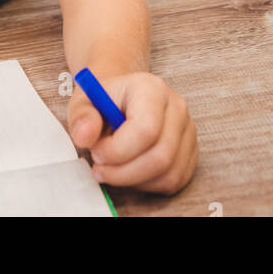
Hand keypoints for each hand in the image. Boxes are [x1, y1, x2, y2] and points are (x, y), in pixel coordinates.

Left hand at [68, 71, 197, 194]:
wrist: (122, 99)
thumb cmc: (105, 101)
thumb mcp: (84, 102)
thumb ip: (82, 117)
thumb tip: (85, 135)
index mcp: (151, 88)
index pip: (145, 129)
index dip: (118, 151)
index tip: (97, 153)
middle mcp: (176, 107)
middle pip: (160, 156)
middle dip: (124, 172)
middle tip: (100, 168)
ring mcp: (187, 130)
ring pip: (168, 173)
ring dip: (134, 181)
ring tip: (113, 169)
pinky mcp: (190, 151)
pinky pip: (174, 180)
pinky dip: (148, 185)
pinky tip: (130, 171)